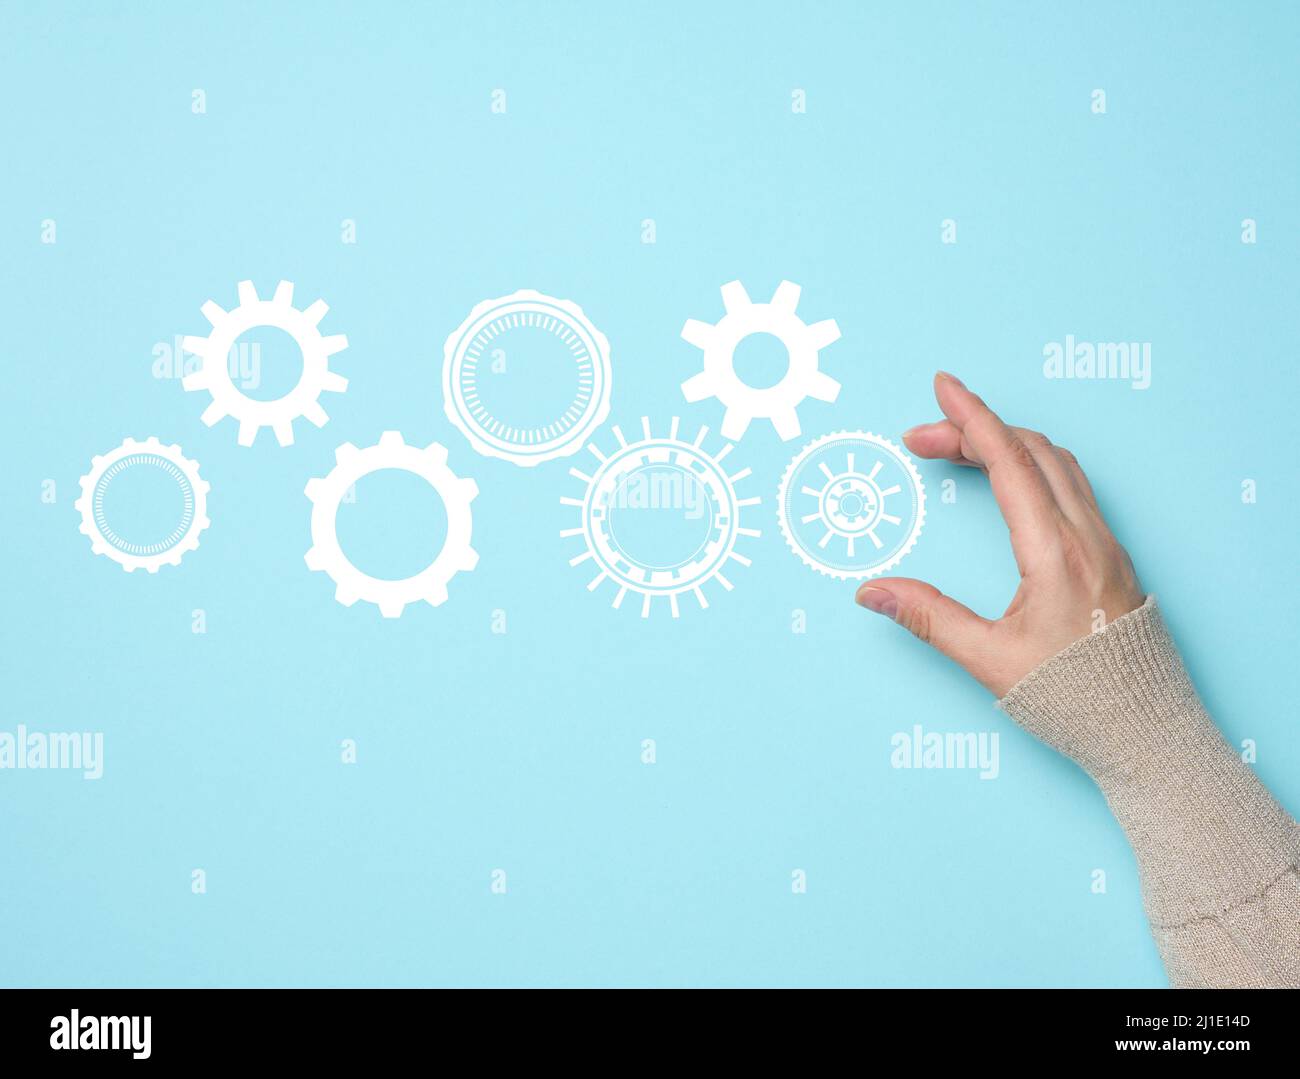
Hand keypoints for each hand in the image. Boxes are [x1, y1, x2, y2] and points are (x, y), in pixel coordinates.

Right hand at [855, 372, 1144, 696]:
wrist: (1149, 733)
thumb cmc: (1078, 700)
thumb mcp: (990, 660)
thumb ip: (929, 619)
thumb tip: (872, 592)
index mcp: (1055, 551)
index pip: (1009, 461)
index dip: (971, 417)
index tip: (944, 385)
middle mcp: (1087, 537)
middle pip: (1031, 451)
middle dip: (975, 429)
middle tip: (924, 437)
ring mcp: (1106, 545)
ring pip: (1058, 464)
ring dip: (1007, 444)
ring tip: (961, 452)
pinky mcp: (1112, 559)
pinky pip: (1074, 488)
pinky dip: (1034, 467)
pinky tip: (1012, 484)